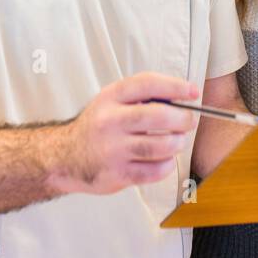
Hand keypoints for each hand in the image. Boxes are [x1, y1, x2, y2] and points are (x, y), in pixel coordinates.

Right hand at [49, 72, 198, 195]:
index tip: (193, 91)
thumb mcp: (110, 102)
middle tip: (190, 121)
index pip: (147, 84)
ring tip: (178, 141)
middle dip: (182, 119)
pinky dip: (167, 165)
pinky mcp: (117, 173)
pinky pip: (154, 170)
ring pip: (160, 146)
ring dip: (177, 143)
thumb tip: (182, 98)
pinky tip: (166, 159)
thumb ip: (140, 97)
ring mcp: (112, 149)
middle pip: (157, 116)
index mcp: (110, 98)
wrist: (65, 157)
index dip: (175, 86)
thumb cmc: (97, 126)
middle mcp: (110, 121)